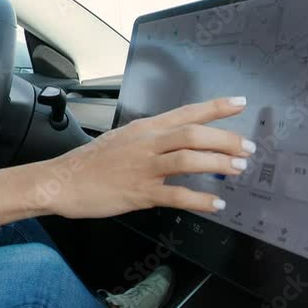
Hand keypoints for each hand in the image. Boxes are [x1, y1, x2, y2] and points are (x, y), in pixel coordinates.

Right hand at [0, 97, 254, 223]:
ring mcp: (142, 167)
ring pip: (188, 160)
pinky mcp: (138, 192)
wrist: (60, 181)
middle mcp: (145, 144)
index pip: (184, 112)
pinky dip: (200, 200)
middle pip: (193, 134)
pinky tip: (216, 205)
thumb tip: (175, 144)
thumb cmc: (88, 164)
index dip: (215, 107)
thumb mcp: (120, 141)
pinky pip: (176, 195)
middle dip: (225, 140)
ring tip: (237, 170)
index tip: (239, 103)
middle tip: (247, 148)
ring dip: (218, 164)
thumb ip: (148, 141)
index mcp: (142, 129)